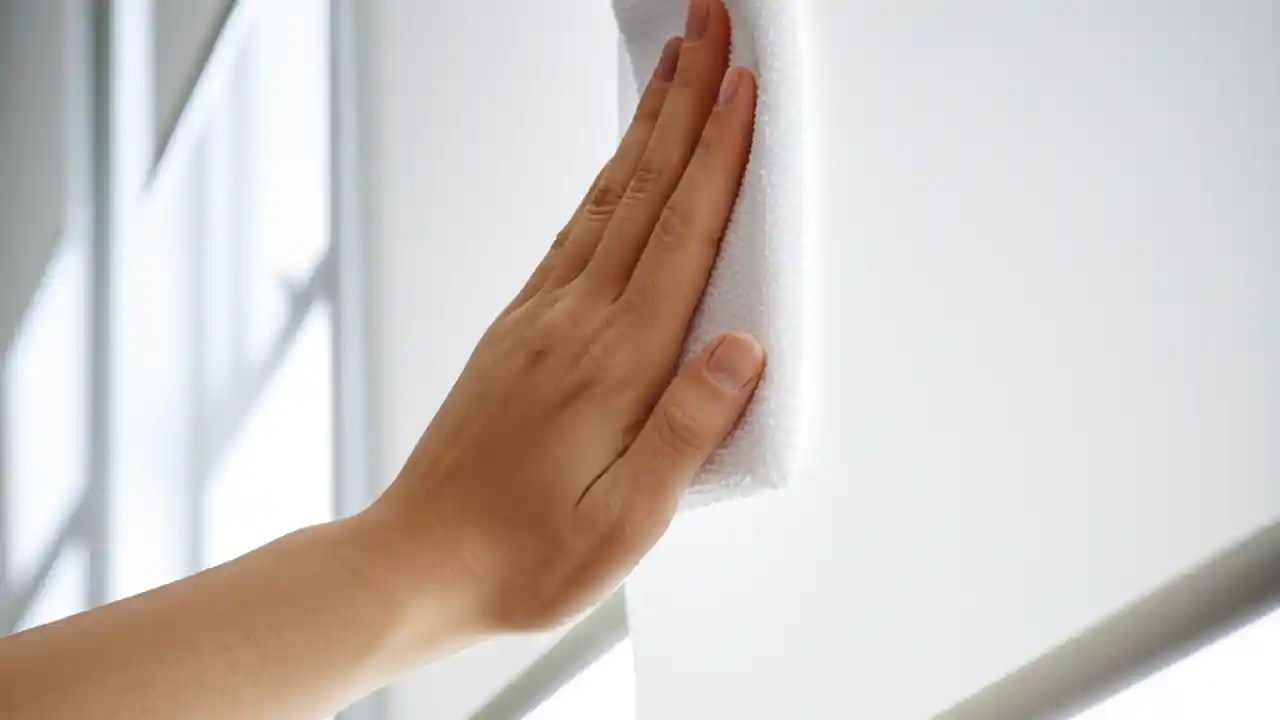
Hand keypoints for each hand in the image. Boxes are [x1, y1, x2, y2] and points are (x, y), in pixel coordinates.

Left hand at [367, 0, 760, 637]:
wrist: (417, 560)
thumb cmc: (522, 554)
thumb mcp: (625, 522)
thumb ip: (687, 429)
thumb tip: (745, 348)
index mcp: (615, 364)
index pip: (682, 235)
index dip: (718, 155)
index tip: (743, 84)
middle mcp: (574, 323)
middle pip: (644, 190)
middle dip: (684, 99)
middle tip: (709, 26)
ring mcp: (539, 318)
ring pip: (607, 198)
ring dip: (646, 126)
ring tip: (672, 65)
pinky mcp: (518, 329)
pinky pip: (573, 232)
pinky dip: (606, 180)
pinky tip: (622, 162)